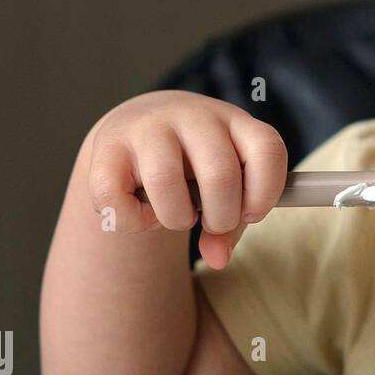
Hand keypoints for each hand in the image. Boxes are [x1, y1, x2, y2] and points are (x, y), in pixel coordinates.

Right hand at [85, 90, 288, 268]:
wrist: (138, 130)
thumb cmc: (193, 166)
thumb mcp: (225, 185)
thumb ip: (233, 223)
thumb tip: (217, 258)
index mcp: (234, 121)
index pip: (267, 150)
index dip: (265, 192)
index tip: (252, 213)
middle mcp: (192, 115)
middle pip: (220, 174)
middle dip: (223, 217)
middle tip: (215, 222)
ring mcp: (148, 127)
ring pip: (164, 181)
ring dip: (177, 218)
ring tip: (179, 216)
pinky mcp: (108, 146)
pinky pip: (115, 195)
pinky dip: (134, 220)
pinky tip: (146, 215)